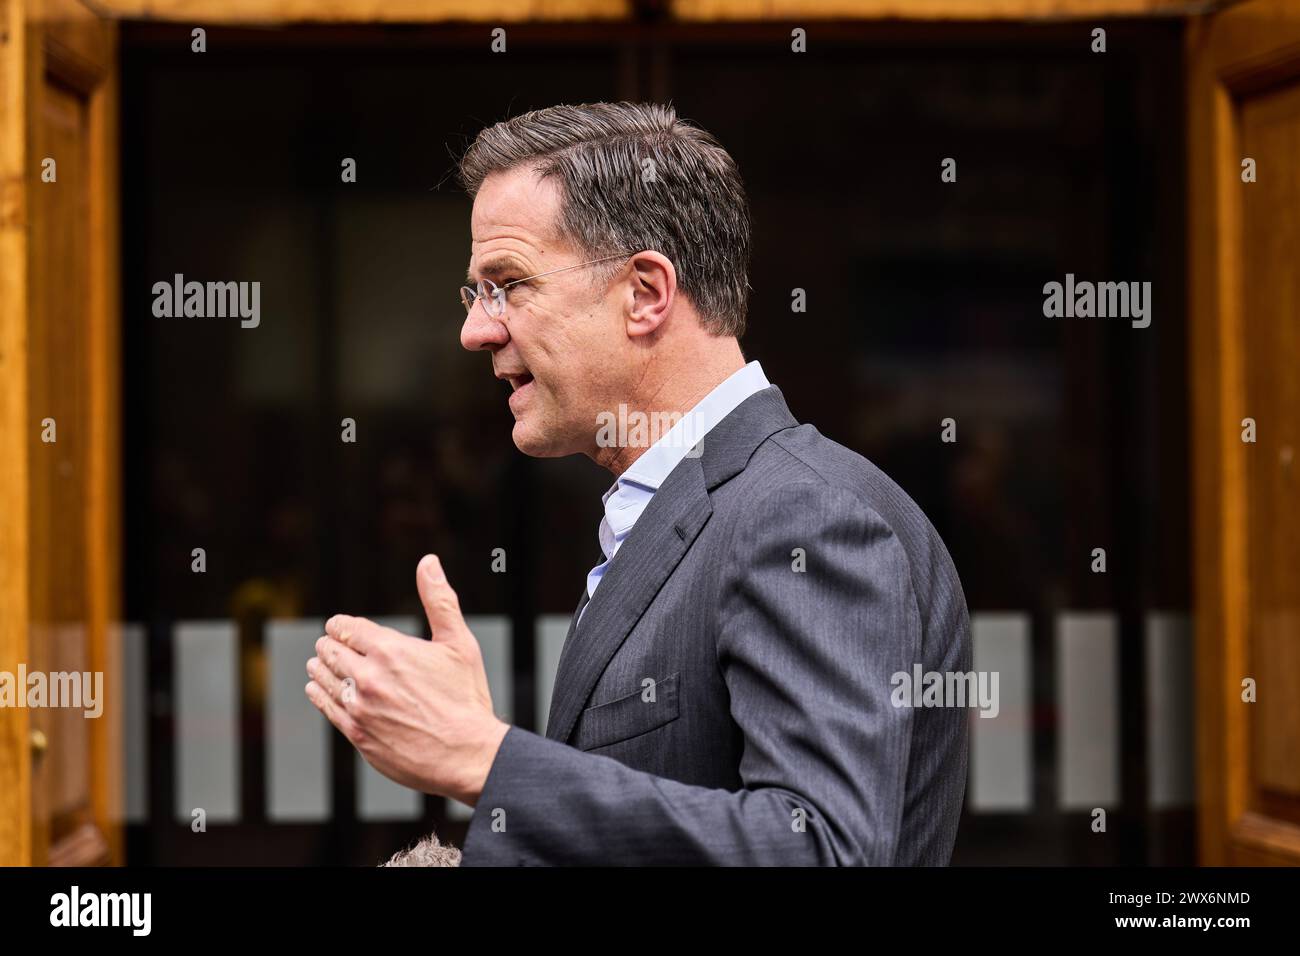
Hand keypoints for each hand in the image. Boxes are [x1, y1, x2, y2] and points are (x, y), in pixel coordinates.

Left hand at [305, 554, 509, 805]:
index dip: (341, 625)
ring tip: (319, 663)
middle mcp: (368, 677)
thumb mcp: (459, 643)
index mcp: (390, 650)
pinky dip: (318, 693)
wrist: (466, 754)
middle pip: (330, 650)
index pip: (347, 627)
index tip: (339, 625)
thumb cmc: (467, 698)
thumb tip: (428, 562)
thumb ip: (440, 599)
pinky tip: (317, 688)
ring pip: (323, 678)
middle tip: (329, 644)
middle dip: (329, 644)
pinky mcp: (356, 734)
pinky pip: (326, 707)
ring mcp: (359, 707)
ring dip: (320, 667)